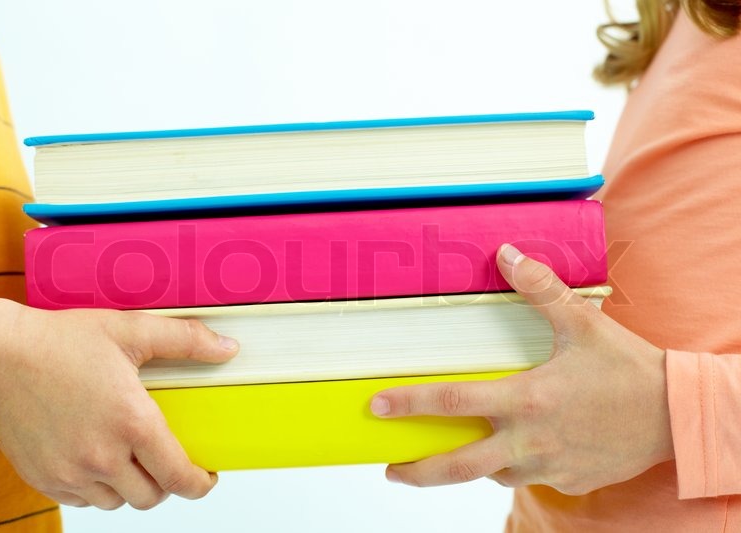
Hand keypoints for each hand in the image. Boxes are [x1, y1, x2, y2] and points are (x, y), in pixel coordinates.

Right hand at [0, 299, 237, 509]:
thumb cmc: (60, 343)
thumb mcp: (132, 330)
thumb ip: (185, 340)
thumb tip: (227, 349)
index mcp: (131, 422)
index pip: (178, 477)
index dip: (199, 484)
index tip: (205, 477)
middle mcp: (102, 456)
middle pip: (150, 497)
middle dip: (166, 483)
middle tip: (166, 460)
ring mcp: (71, 472)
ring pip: (116, 502)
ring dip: (130, 487)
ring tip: (130, 457)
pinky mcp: (45, 479)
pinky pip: (82, 500)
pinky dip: (96, 488)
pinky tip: (96, 458)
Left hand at [369, 244, 673, 494]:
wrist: (676, 416)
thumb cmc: (627, 369)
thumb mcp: (583, 322)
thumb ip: (540, 289)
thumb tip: (507, 254)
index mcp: (527, 399)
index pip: (454, 402)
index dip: (410, 404)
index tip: (376, 407)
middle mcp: (530, 440)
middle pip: (458, 467)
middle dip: (419, 471)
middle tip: (390, 468)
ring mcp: (548, 466)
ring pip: (493, 474)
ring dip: (473, 463)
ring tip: (460, 449)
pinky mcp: (566, 482)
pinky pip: (527, 478)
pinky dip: (515, 465)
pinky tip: (519, 447)